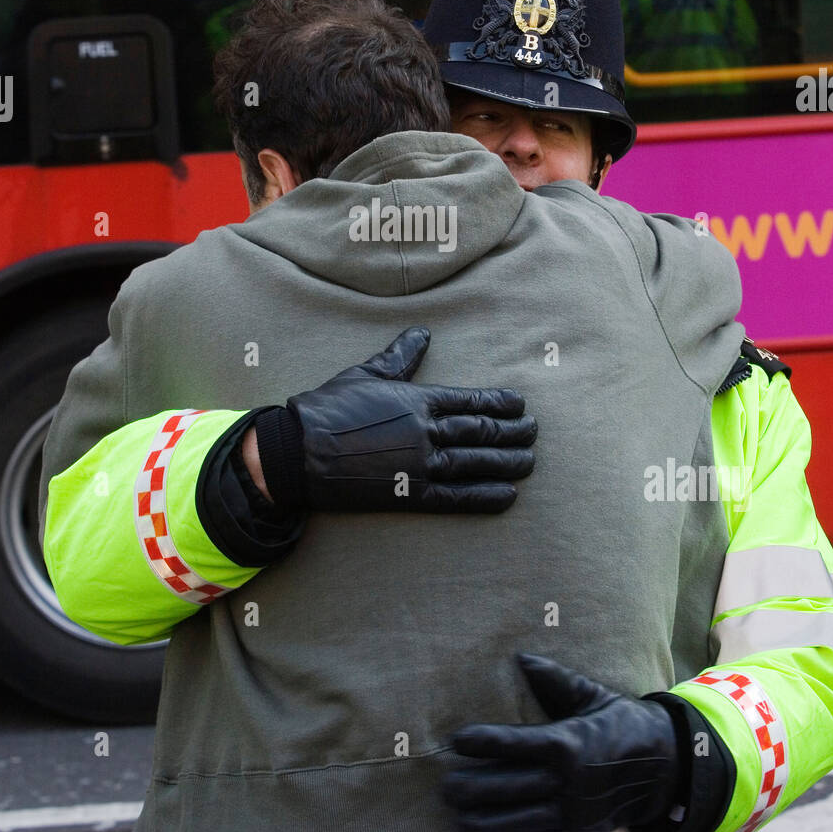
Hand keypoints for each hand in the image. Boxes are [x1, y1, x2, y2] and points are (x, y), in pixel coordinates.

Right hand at [286, 326, 536, 513]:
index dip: (499, 403)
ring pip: (477, 463)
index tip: (520, 405)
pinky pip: (458, 497)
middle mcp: (427, 432)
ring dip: (508, 463)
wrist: (299, 451)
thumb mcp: (366, 373)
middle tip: (534, 432)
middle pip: (481, 432)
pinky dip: (485, 497)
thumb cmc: (329, 408)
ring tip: (529, 462)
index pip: (470, 401)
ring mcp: (422, 465)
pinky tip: (507, 496)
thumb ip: (400, 357)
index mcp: (417, 400)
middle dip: (512, 432)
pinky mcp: (412, 494)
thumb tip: (422, 334)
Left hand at [444, 654, 681, 831]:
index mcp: (568, 742)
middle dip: (470, 788)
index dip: (483, 742)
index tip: (455, 739)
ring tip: (455, 817)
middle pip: (507, 788)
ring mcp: (571, 812)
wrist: (665, 767)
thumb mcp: (591, 695)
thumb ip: (554, 678)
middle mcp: (566, 781)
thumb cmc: (621, 723)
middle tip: (443, 786)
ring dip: (480, 823)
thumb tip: (520, 657)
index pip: (516, 743)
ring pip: (515, 823)